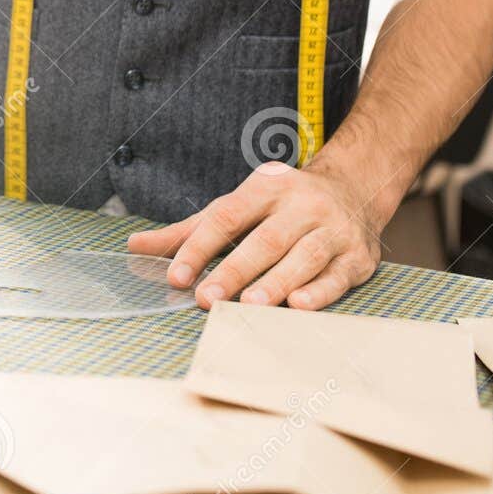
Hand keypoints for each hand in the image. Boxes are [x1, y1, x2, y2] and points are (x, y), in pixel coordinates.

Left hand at [126, 161, 386, 310]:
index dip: (199, 246)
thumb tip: (135, 245)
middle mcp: (302, 205)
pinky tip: (299, 305)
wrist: (355, 187)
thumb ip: (189, 230)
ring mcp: (333, 229)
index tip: (176, 275)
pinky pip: (337, 275)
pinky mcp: (357, 256)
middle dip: (235, 270)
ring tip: (250, 304)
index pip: (227, 216)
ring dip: (276, 281)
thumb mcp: (237, 205)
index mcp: (266, 188)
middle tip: (207, 299)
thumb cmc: (281, 205)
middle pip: (266, 239)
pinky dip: (320, 292)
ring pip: (304, 256)